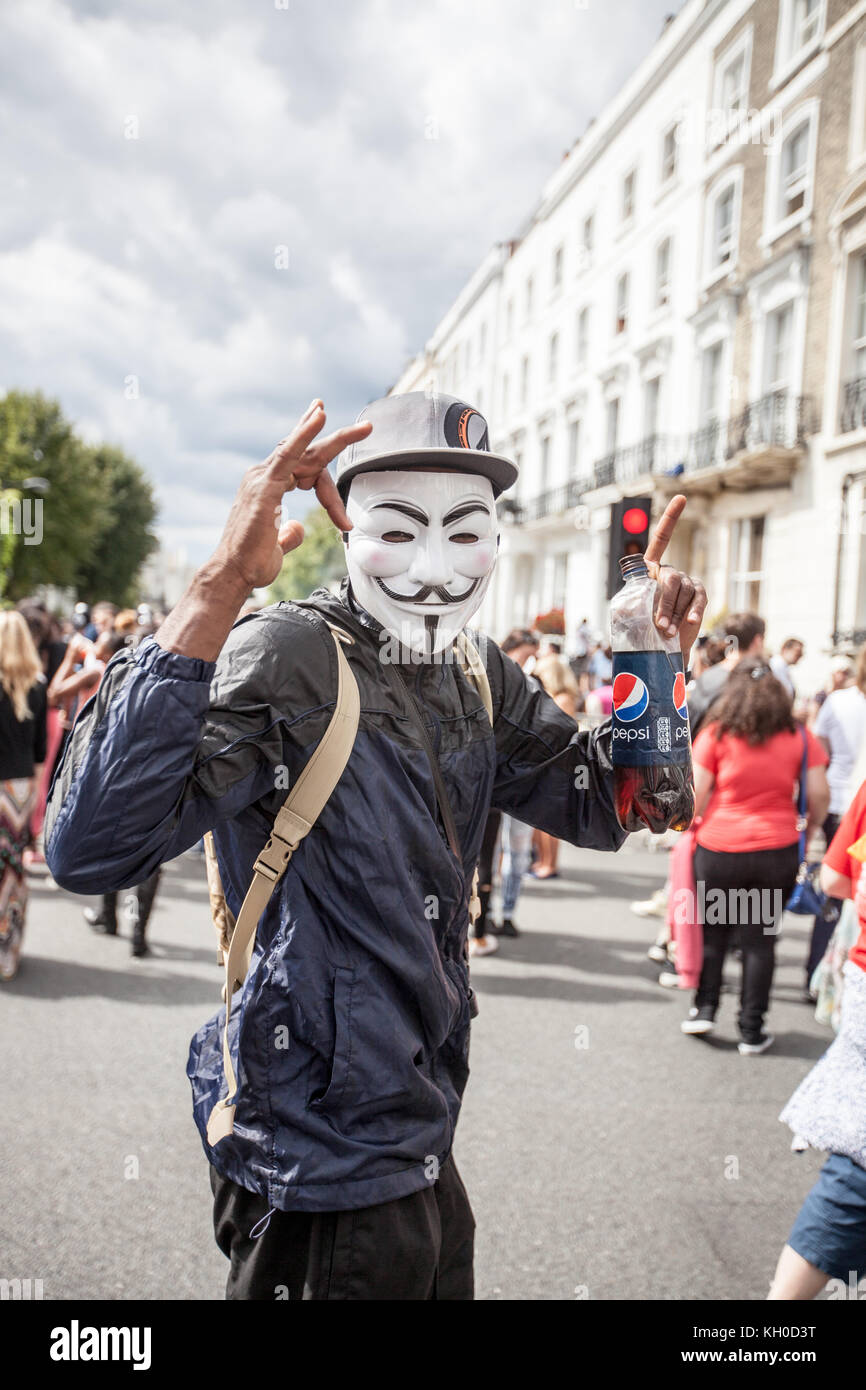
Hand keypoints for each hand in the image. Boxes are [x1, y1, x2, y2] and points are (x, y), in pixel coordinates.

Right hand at [211, 399, 372, 591]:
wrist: (232, 574)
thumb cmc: (251, 563)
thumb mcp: (278, 545)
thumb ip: (289, 534)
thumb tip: (298, 528)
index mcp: (267, 487)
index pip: (304, 470)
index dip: (328, 490)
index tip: (343, 520)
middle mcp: (262, 477)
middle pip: (305, 452)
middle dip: (335, 439)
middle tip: (365, 428)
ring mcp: (262, 478)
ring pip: (301, 448)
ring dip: (331, 434)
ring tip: (362, 428)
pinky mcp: (264, 486)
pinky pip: (289, 454)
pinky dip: (304, 434)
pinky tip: (320, 418)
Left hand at [643, 494, 707, 665]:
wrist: (662, 644)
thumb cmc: (641, 627)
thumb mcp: (627, 613)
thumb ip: (628, 602)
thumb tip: (633, 600)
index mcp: (649, 570)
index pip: (661, 540)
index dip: (672, 519)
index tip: (683, 498)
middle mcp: (669, 572)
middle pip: (671, 578)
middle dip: (665, 602)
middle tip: (660, 625)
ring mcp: (686, 583)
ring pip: (685, 591)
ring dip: (675, 612)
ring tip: (666, 631)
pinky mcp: (698, 596)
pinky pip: (699, 598)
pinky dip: (694, 611)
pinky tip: (691, 622)